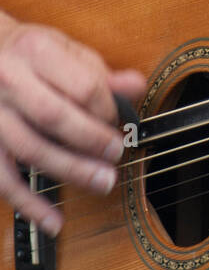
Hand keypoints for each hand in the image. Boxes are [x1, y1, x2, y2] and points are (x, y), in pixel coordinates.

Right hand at [0, 12, 147, 232]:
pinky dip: (29, 204)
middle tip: (117, 153)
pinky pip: (4, 180)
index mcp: (36, 51)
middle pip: (54, 117)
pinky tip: (54, 221)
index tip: (118, 119)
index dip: (107, 108)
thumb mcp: (63, 48)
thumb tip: (135, 86)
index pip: (82, 86)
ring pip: (30, 149)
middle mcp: (9, 80)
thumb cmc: (28, 53)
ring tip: (104, 182)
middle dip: (92, 140)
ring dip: (71, 171)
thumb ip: (98, 71)